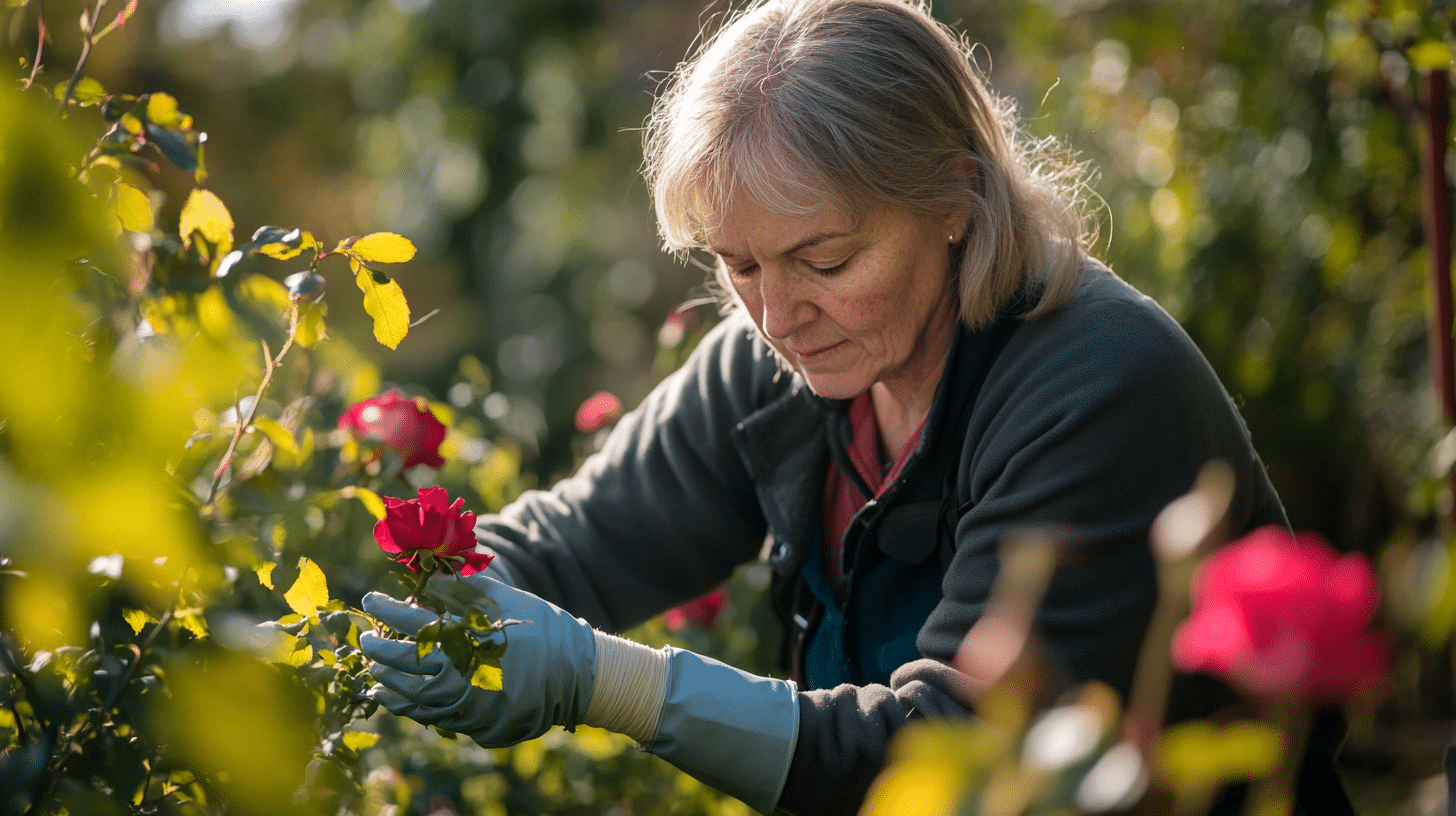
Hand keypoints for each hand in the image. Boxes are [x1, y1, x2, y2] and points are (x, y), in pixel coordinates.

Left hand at [359, 575, 595, 746]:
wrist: (575, 674)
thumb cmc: (539, 628)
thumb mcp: (502, 599)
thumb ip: (461, 590)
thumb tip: (426, 580)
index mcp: (465, 638)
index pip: (410, 621)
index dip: (384, 609)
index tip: (369, 600)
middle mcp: (458, 674)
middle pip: (402, 661)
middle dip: (377, 647)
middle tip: (365, 637)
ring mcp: (464, 704)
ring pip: (409, 695)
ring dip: (385, 680)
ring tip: (373, 668)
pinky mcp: (471, 724)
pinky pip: (428, 716)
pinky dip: (405, 705)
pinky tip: (394, 695)